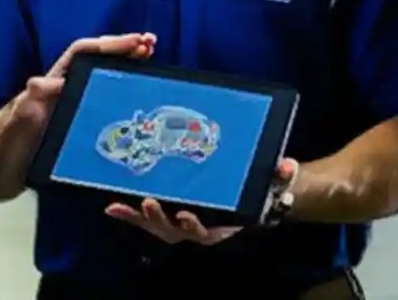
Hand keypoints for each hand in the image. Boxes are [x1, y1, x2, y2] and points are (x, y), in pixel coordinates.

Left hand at [10, 32, 155, 127]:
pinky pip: (103, 109)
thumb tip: (43, 82)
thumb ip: (26, 108)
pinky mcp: (75, 132)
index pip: (82, 54)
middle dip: (124, 51)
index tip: (135, 42)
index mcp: (50, 87)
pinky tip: (140, 105)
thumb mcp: (12, 129)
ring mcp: (70, 112)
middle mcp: (63, 94)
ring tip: (152, 64)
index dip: (108, 46)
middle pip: (97, 63)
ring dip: (126, 71)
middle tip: (151, 45)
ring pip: (103, 83)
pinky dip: (123, 101)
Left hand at [104, 158, 298, 244]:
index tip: (187, 215)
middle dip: (159, 219)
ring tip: (120, 204)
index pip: (208, 233)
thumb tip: (286, 165)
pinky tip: (111, 206)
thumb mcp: (278, 183)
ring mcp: (181, 222)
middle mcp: (199, 228)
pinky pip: (146, 217)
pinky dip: (128, 214)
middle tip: (148, 202)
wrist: (259, 194)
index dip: (196, 227)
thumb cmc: (266, 190)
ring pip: (157, 225)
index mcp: (224, 226)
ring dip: (138, 217)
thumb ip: (282, 177)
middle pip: (175, 231)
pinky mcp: (169, 212)